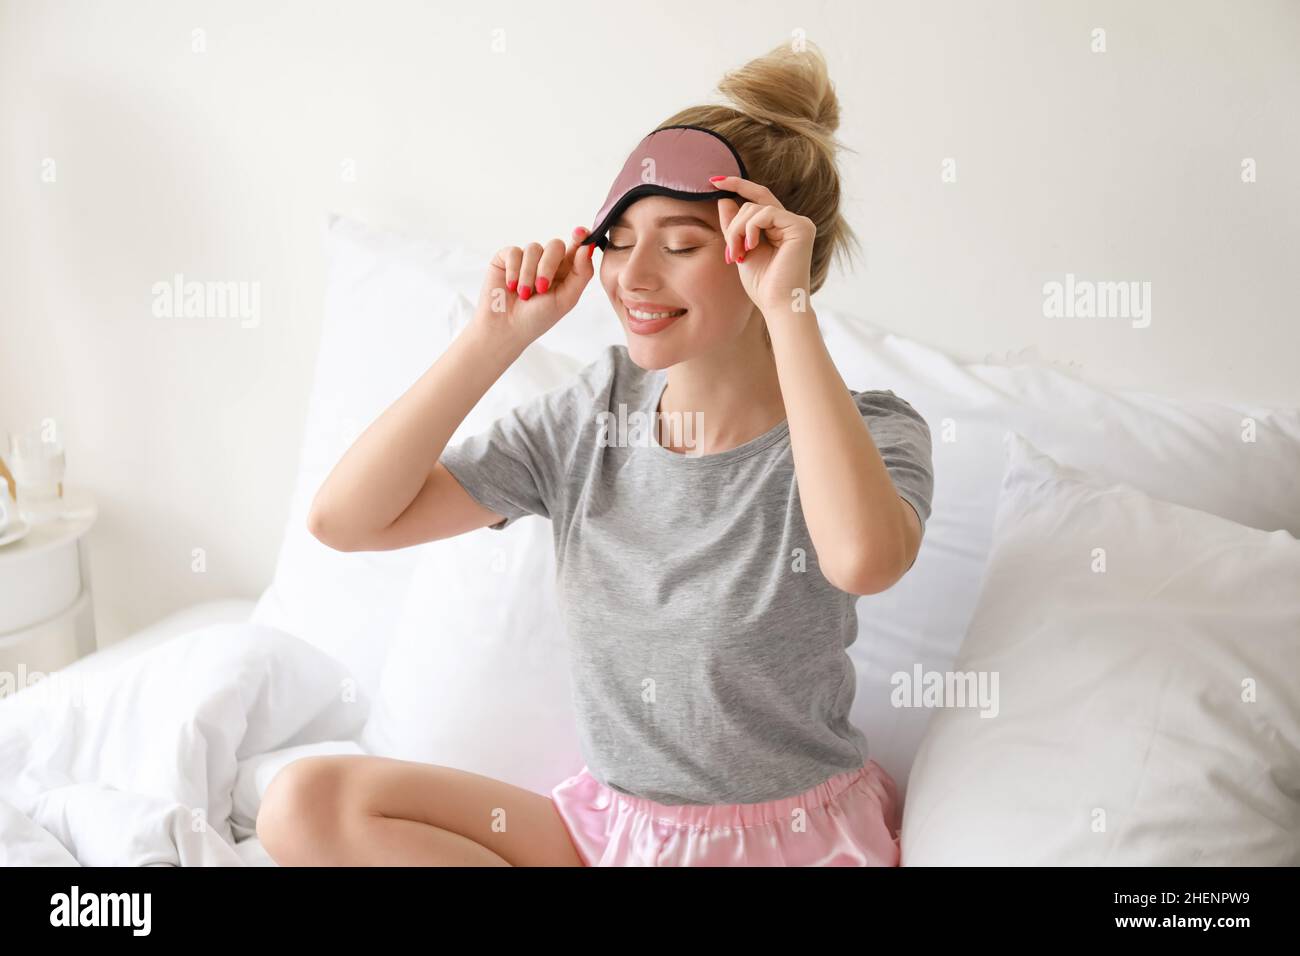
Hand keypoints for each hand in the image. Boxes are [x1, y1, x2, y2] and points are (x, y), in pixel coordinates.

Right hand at [474, 226, 596, 344]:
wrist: (506, 328)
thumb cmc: (538, 318)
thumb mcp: (566, 299)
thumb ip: (582, 273)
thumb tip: (588, 246)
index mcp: (565, 271)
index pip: (576, 248)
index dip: (580, 237)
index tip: (581, 233)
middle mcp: (547, 262)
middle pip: (555, 245)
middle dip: (548, 266)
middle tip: (541, 288)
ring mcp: (527, 259)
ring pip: (534, 248)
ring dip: (529, 274)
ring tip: (523, 294)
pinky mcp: (507, 258)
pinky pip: (514, 252)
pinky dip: (514, 270)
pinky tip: (511, 286)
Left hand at [711, 176, 815, 313]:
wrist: (778, 305)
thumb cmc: (762, 285)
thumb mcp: (741, 250)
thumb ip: (734, 226)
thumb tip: (724, 199)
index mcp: (780, 227)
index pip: (758, 197)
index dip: (737, 185)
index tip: (713, 181)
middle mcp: (792, 222)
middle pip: (752, 204)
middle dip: (733, 225)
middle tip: (731, 252)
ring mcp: (798, 223)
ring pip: (755, 208)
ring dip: (738, 231)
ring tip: (739, 254)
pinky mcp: (801, 226)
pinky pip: (765, 213)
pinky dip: (750, 229)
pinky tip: (751, 248)